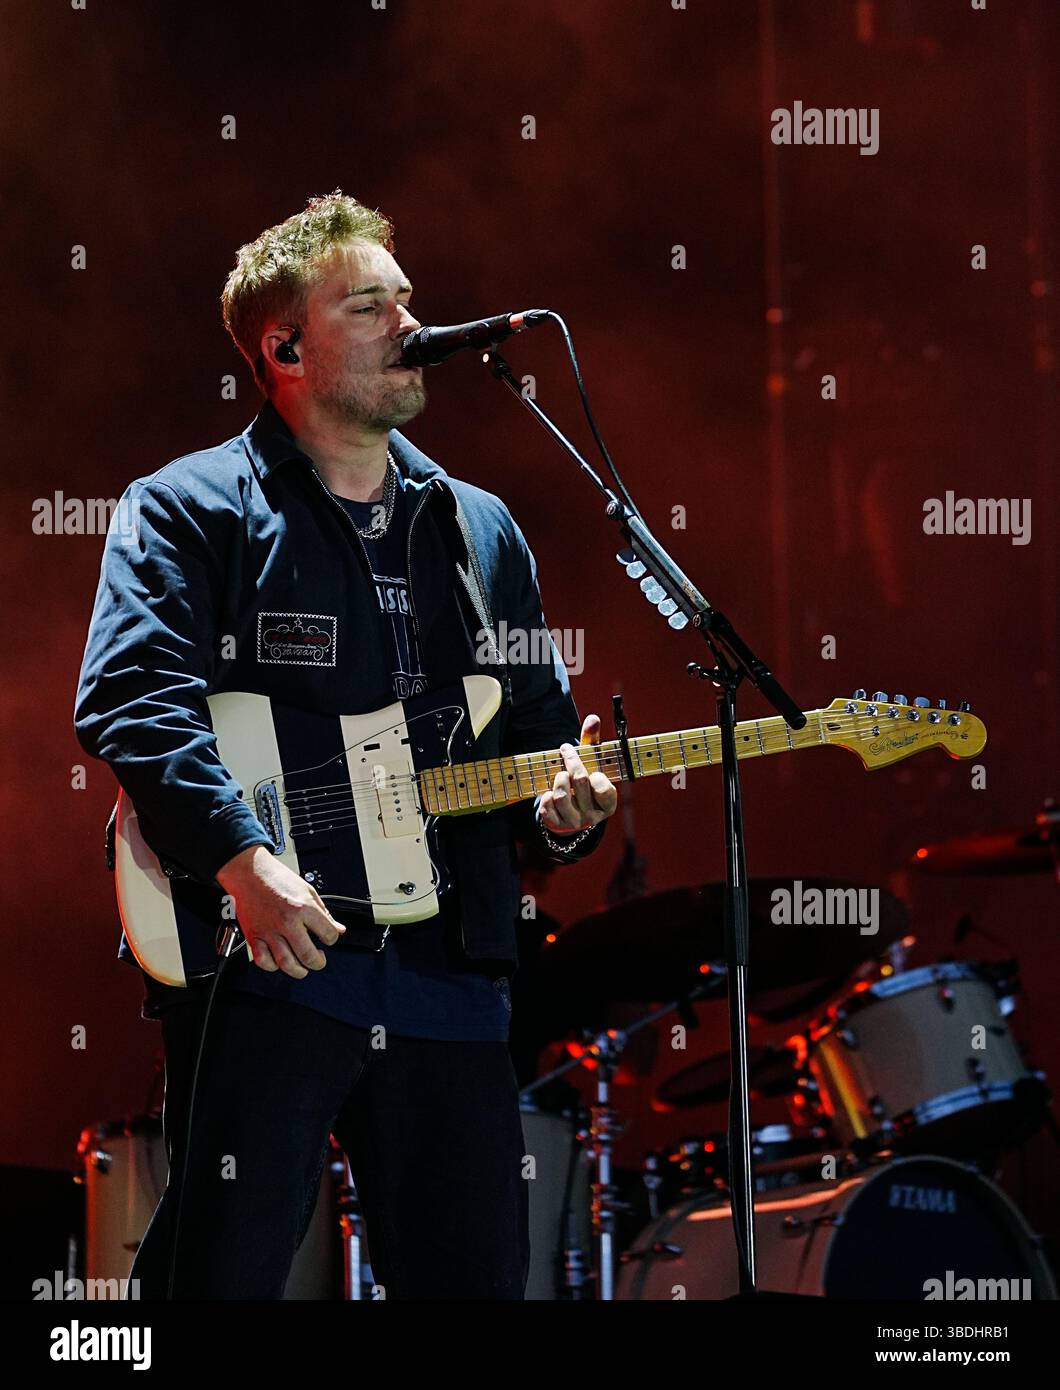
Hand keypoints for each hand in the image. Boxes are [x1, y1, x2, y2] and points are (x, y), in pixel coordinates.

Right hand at [216, 844, 345, 977]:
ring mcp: (269, 931)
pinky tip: (278, 962)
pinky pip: (263, 960)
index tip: (328, 939)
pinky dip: (272, 967)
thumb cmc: (277, 878)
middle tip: (318, 960)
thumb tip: (338, 929)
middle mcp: (287, 922)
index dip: (332, 939)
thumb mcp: (308, 890)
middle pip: (308, 955)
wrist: (250, 872)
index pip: (328, 934)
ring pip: (286, 963)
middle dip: (318, 962)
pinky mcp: (254, 936)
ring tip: (302, 967)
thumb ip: (324, 913)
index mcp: (304, 908)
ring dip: (298, 971)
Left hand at [538, 713, 618, 832]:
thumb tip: (592, 719)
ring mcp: (575, 822)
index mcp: (608, 803)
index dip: (590, 767)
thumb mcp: (592, 764)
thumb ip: (593, 742)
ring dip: (558, 779)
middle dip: (571, 763)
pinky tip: (549, 792)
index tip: (578, 753)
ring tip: (559, 775)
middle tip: (566, 753)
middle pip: (580, 781)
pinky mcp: (557, 826)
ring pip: (562, 796)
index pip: (602, 784)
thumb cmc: (584, 783)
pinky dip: (545, 797)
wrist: (571, 813)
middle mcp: (594, 816)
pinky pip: (547, 808)